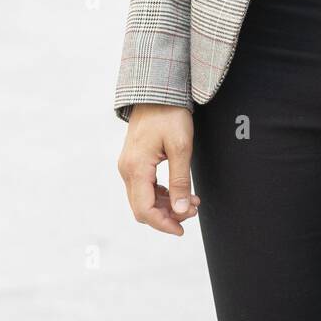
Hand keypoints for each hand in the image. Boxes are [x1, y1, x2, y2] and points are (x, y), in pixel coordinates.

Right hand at [117, 104, 200, 235]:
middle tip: (193, 211)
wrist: (157, 91)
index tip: (182, 229)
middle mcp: (127, 169)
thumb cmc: (169, 114)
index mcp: (136, 168)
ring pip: (143, 199)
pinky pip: (144, 187)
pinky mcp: (134, 161)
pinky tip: (179, 192)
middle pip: (142, 207)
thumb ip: (180, 181)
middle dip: (167, 215)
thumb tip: (181, 211)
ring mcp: (129, 165)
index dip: (163, 224)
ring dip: (166, 205)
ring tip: (192, 201)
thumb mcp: (181, 147)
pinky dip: (161, 194)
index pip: (144, 210)